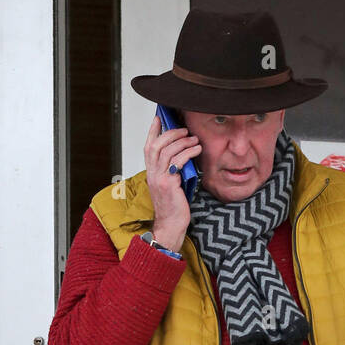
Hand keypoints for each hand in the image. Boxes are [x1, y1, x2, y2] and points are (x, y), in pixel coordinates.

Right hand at [144, 114, 201, 251]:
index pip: (148, 146)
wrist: (171, 226)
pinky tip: (197, 150)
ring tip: (194, 139)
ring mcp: (159, 178)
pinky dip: (188, 152)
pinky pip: (178, 161)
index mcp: (151, 172)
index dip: (152, 131)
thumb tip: (183, 154)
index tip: (159, 118)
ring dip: (183, 141)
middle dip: (171, 133)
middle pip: (157, 144)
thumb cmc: (173, 207)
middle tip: (185, 130)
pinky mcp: (169, 184)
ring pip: (167, 150)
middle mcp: (152, 173)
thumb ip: (172, 170)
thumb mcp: (171, 185)